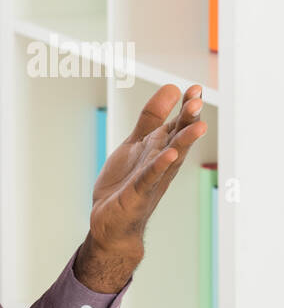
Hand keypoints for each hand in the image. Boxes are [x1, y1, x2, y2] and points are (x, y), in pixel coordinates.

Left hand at [88, 83, 207, 257]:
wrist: (110, 220)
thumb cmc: (125, 181)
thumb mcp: (136, 143)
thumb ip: (151, 118)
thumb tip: (172, 87)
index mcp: (160, 149)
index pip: (176, 125)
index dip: (185, 108)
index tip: (195, 88)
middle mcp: (161, 162)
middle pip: (177, 138)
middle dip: (187, 121)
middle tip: (197, 101)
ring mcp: (151, 178)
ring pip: (170, 157)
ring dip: (183, 142)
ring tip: (198, 126)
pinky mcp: (138, 193)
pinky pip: (150, 177)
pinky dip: (159, 166)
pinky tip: (168, 154)